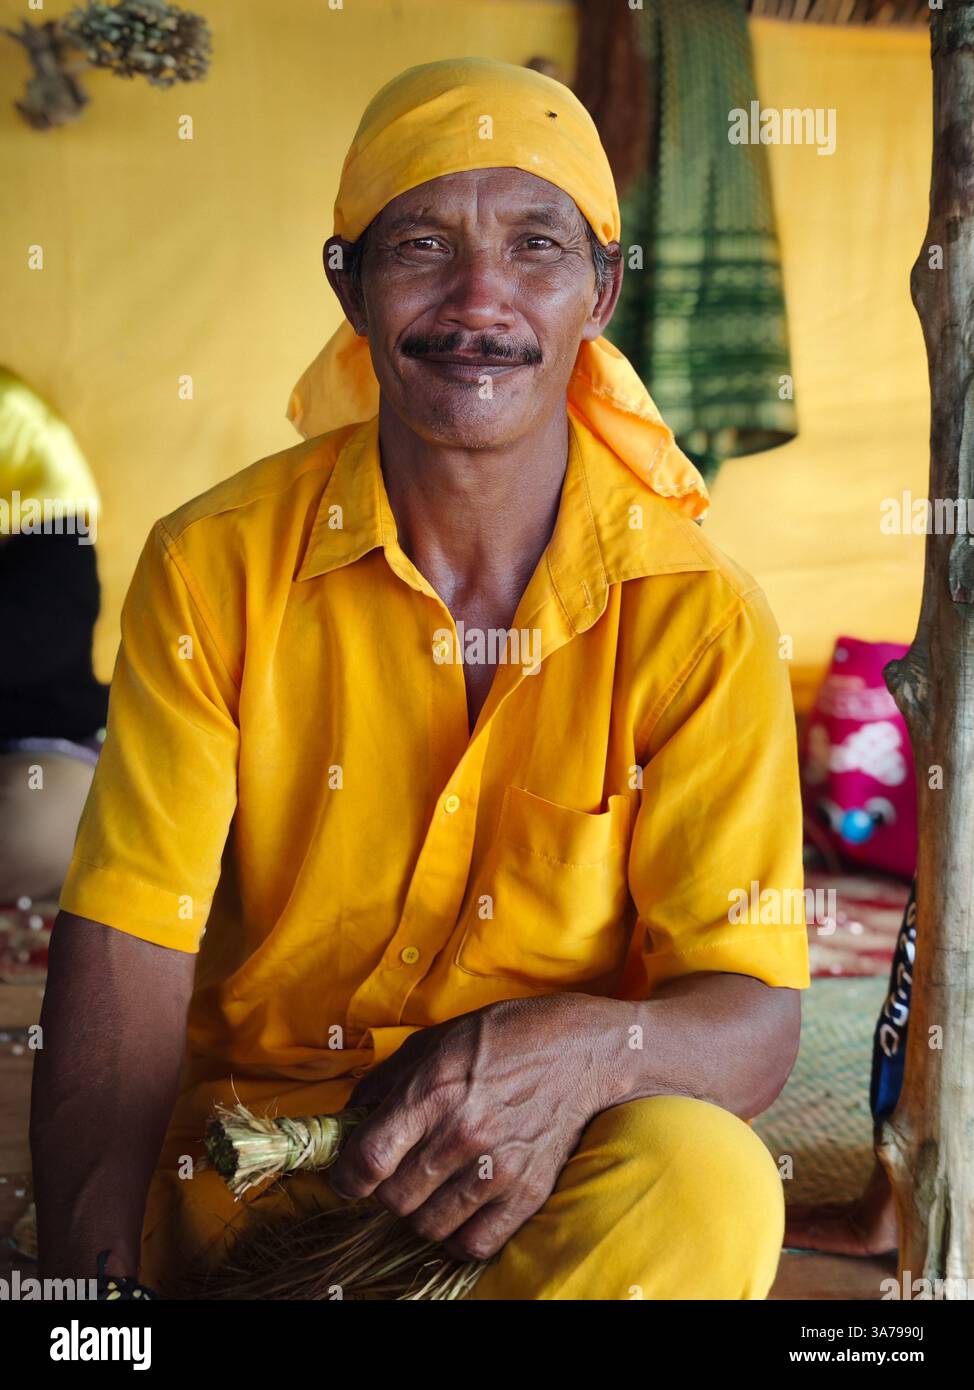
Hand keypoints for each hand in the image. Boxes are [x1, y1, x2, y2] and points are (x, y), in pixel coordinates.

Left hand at [329, 993, 621, 1261]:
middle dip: (386, 1189)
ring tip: (431, 1187)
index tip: (349, 1175)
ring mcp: (497, 1167)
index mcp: (433, 1090)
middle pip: (394, 1199)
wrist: (581, 1050)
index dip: (346, 1176)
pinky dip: (458, 1236)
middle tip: (399, 1172)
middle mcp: (462, 1133)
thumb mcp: (435, 1040)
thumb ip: (385, 1082)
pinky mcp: (528, 1191)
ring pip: (428, 1225)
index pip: (368, 1160)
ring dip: (421, 1212)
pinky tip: (458, 1211)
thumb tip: (347, 1120)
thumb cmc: (503, 1037)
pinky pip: (475, 1243)